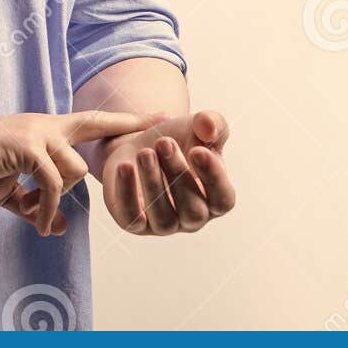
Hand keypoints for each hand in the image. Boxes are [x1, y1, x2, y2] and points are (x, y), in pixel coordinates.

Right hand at [0, 109, 162, 236]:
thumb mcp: (9, 190)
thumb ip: (35, 205)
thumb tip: (57, 227)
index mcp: (46, 131)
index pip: (91, 122)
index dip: (123, 120)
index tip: (155, 117)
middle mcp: (47, 126)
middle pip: (95, 133)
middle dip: (124, 134)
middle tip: (157, 130)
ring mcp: (38, 133)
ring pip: (76, 168)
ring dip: (62, 197)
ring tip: (38, 215)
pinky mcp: (26, 146)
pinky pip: (52, 183)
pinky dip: (46, 208)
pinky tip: (38, 223)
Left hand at [99, 110, 234, 234]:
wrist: (136, 145)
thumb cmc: (175, 140)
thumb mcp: (196, 126)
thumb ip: (212, 122)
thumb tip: (208, 127)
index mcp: (214, 199)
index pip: (223, 200)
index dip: (213, 178)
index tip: (198, 150)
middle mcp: (193, 218)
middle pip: (193, 210)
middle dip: (178, 174)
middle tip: (164, 142)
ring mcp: (164, 225)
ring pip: (164, 218)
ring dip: (153, 184)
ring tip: (144, 153)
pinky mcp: (135, 223)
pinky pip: (132, 218)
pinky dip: (127, 193)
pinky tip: (124, 166)